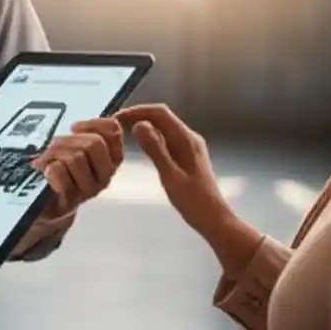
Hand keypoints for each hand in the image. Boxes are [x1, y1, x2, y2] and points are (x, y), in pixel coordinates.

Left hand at [29, 118, 123, 216]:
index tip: (75, 128)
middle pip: (94, 144)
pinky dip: (48, 168)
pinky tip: (46, 172)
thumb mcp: (75, 146)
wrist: (44, 201)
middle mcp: (105, 174)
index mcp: (111, 158)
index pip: (112, 131)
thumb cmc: (60, 168)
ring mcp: (90, 189)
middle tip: (56, 147)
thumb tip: (92, 121)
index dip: (91, 124)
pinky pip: (60, 172)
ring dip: (54, 154)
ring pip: (75, 158)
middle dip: (69, 140)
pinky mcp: (71, 200)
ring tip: (47, 161)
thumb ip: (86, 133)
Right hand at [115, 104, 263, 274]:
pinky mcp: (188, 155)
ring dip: (145, 125)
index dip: (137, 111)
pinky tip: (142, 146)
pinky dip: (151, 136)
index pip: (160, 113)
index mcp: (186, 140)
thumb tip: (138, 125)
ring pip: (164, 127)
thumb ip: (155, 149)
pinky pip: (167, 137)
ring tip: (124, 132)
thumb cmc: (193, 201)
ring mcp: (190, 146)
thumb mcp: (170, 176)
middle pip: (162, 117)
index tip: (117, 118)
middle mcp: (190, 138)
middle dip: (139, 116)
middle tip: (116, 125)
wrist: (214, 219)